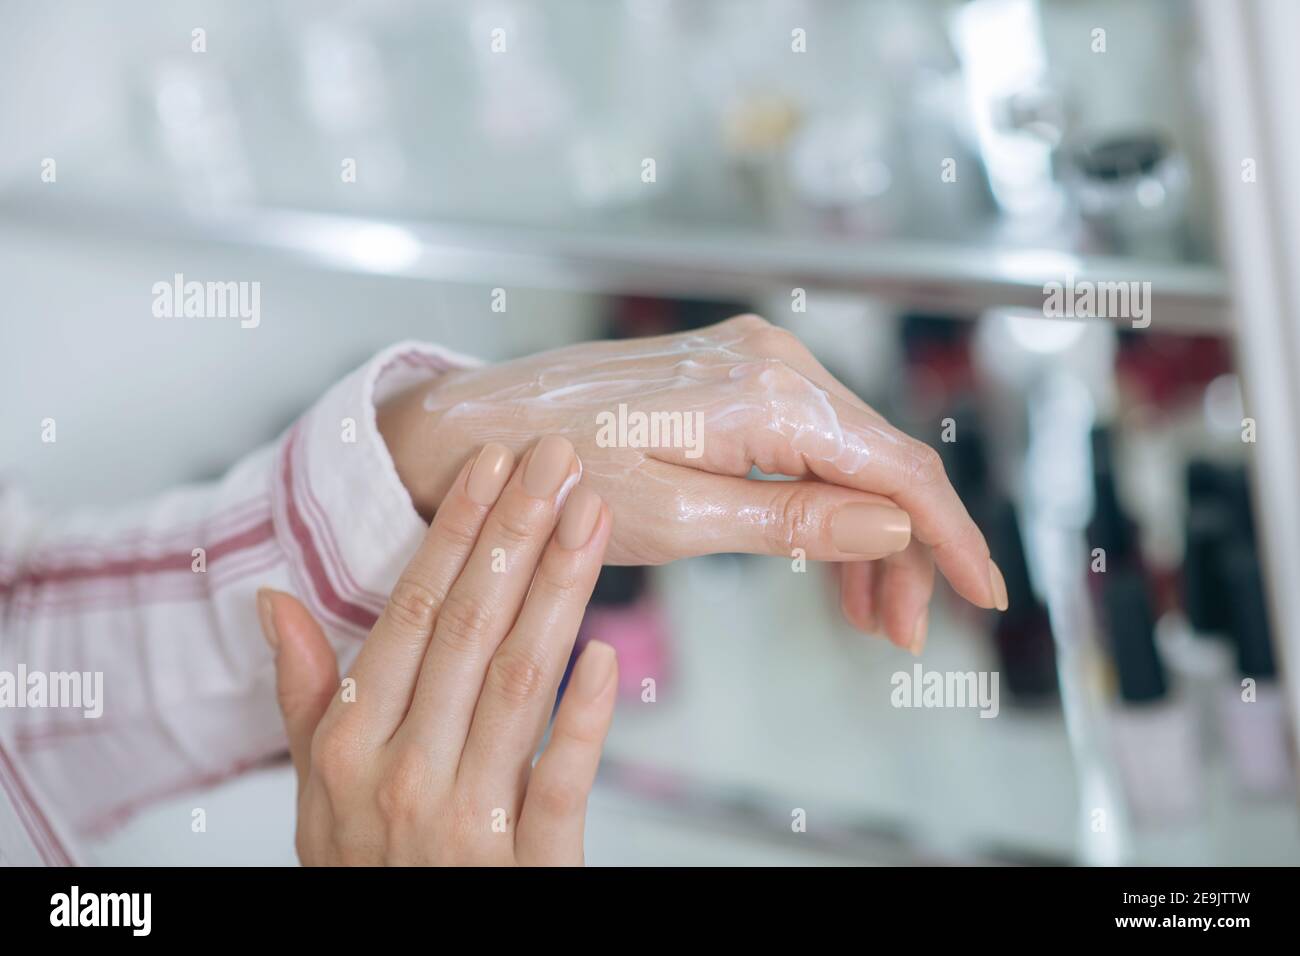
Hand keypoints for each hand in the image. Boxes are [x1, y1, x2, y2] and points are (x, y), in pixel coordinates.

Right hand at [257, 437, 615, 864]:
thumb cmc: (365, 869)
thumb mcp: (312, 790)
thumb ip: (303, 694)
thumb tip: (273, 600)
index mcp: (347, 745)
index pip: (411, 614)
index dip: (455, 534)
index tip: (493, 466)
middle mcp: (401, 773)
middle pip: (468, 629)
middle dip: (515, 534)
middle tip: (557, 460)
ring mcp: (466, 820)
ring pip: (517, 682)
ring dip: (558, 590)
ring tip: (589, 517)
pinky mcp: (527, 865)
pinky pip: (560, 782)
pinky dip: (583, 718)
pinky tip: (605, 653)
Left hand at [379, 314, 1007, 652]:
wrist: (487, 430)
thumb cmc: (565, 478)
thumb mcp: (681, 518)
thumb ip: (794, 519)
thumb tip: (896, 525)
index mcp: (766, 394)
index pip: (895, 468)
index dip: (947, 536)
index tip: (982, 594)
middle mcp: (773, 360)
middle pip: (879, 461)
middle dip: (903, 550)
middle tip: (901, 633)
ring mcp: (753, 362)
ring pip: (847, 454)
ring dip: (865, 533)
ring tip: (867, 616)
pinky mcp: (732, 376)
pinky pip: (805, 442)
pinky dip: (823, 501)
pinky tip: (828, 560)